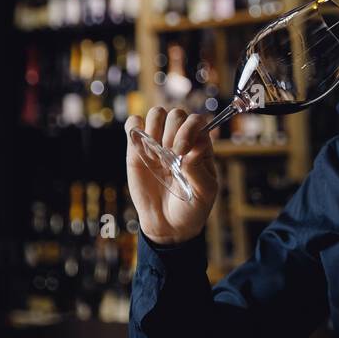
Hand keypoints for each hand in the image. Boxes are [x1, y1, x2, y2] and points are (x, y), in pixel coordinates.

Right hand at [124, 107, 218, 244]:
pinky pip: (134, 124)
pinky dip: (135, 128)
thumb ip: (198, 170)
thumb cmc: (192, 207)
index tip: (182, 151)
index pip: (197, 121)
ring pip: (156, 113)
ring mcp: (158, 143)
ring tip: (155, 153)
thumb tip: (189, 151)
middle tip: (169, 156)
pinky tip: (140, 149)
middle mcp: (180, 140)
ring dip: (154, 128)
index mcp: (200, 146)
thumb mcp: (204, 192)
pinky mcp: (137, 149)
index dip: (189, 130)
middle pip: (176, 114)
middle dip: (172, 131)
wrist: (168, 224)